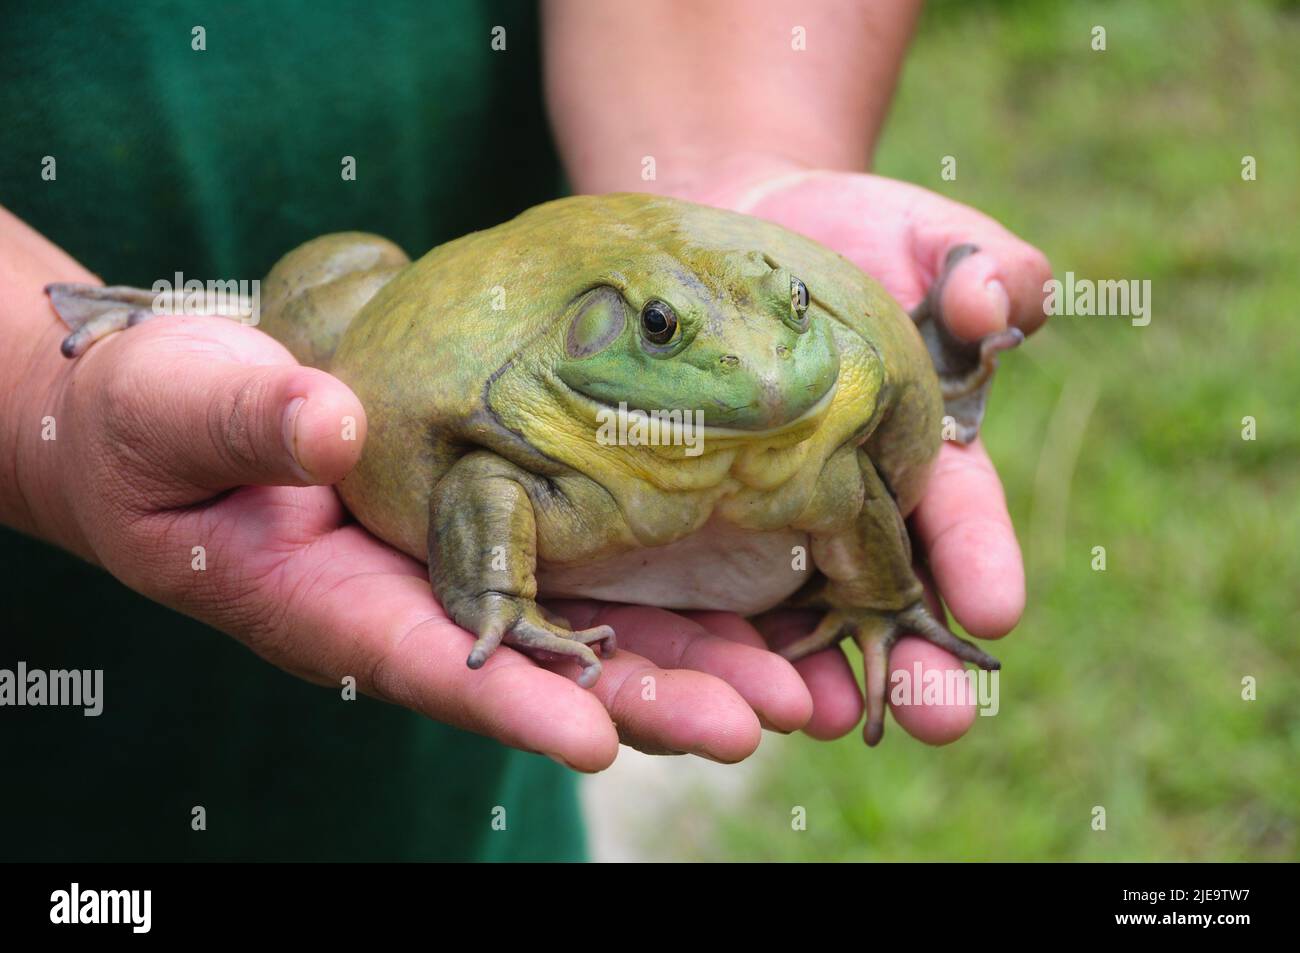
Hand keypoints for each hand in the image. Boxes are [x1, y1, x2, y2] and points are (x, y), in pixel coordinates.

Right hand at [19, 313, 813, 770]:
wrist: (179, 416)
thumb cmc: (158, 418)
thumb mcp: (182, 409)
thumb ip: (246, 419)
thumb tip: (327, 424)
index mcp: (328, 599)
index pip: (430, 659)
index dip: (512, 700)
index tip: (598, 736)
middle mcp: (411, 604)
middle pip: (541, 667)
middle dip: (649, 697)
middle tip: (761, 719)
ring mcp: (459, 574)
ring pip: (586, 631)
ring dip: (689, 661)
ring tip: (795, 688)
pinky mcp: (493, 534)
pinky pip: (589, 572)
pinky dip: (669, 597)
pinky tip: (758, 608)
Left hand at [686, 166, 1051, 745]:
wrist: (730, 234)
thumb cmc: (846, 236)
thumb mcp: (924, 237)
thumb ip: (985, 268)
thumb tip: (992, 305)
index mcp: (926, 449)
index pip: (961, 511)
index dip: (981, 558)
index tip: (996, 611)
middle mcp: (856, 504)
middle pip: (891, 595)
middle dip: (917, 660)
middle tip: (938, 719)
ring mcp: (778, 521)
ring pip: (804, 613)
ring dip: (818, 670)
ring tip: (823, 718)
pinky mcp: (702, 523)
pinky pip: (713, 590)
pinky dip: (723, 637)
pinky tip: (720, 680)